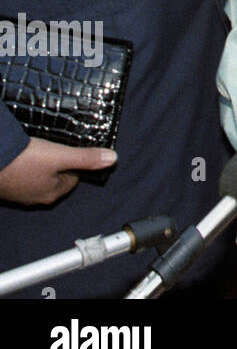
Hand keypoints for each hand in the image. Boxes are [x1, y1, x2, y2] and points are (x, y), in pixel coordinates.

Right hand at [0, 138, 116, 205]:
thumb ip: (87, 158)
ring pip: (37, 179)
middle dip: (57, 165)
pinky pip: (21, 178)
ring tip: (37, 152)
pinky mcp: (4, 187)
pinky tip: (21, 158)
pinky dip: (23, 168)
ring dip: (40, 167)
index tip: (69, 152)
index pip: (73, 180)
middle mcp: (34, 199)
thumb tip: (113, 159)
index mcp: (51, 194)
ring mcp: (17, 194)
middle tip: (53, 150)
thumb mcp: (62, 155)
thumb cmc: (25, 159)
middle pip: (55, 180)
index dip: (74, 164)